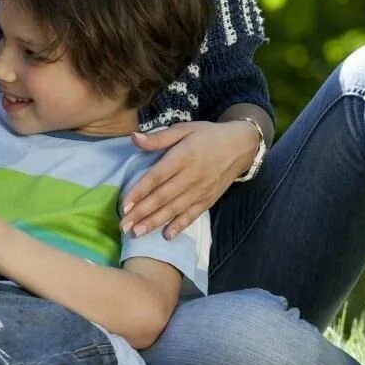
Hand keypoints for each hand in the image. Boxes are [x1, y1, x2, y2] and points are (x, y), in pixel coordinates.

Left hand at [122, 120, 260, 238]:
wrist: (241, 146)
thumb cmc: (207, 135)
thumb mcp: (183, 129)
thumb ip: (158, 137)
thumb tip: (133, 138)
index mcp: (182, 157)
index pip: (156, 177)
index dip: (139, 192)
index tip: (123, 205)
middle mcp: (191, 177)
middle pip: (163, 197)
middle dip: (142, 213)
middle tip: (124, 226)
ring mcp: (201, 190)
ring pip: (175, 209)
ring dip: (155, 222)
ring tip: (138, 233)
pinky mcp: (209, 199)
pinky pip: (193, 214)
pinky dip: (180, 225)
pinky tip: (167, 235)